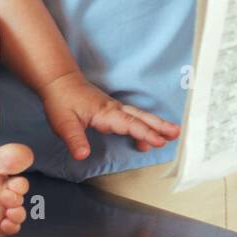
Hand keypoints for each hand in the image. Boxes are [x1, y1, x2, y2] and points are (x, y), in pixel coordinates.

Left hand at [38, 70, 180, 160]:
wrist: (59, 81)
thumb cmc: (61, 101)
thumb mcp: (64, 123)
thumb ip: (74, 139)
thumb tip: (83, 155)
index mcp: (105, 113)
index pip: (129, 124)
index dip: (145, 133)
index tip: (159, 141)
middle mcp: (113, 109)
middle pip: (141, 117)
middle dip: (159, 126)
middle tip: (177, 133)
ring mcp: (113, 108)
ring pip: (139, 116)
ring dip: (155, 124)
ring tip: (172, 133)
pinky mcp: (111, 110)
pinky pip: (132, 117)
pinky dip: (143, 124)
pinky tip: (146, 135)